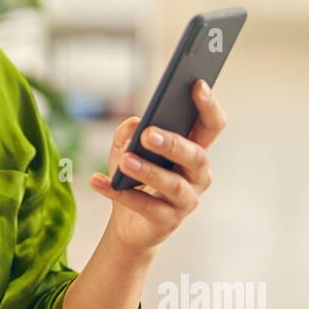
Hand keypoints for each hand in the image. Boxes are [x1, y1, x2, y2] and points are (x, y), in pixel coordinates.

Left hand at [88, 79, 227, 258]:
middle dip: (173, 143)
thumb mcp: (125, 147)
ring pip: (174, 185)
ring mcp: (186, 200)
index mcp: (194, 149)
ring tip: (125, 160)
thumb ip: (129, 131)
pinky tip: (97, 181)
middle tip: (149, 134)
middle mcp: (198, 175)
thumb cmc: (133, 176)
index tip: (197, 85)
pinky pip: (145, 206)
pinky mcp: (168, 222)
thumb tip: (136, 126)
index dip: (209, 105)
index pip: (212, 125)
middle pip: (196, 156)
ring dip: (148, 170)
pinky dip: (119, 193)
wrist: (128, 223)